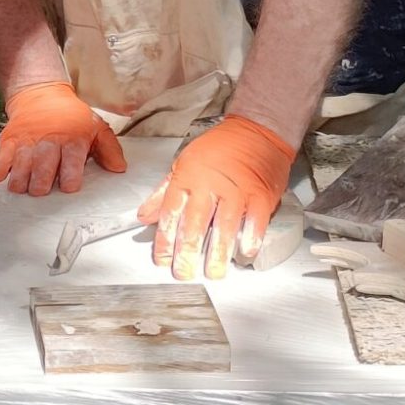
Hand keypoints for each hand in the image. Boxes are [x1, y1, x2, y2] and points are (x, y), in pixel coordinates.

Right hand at [0, 80, 126, 194]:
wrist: (42, 95)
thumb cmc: (71, 117)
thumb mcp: (96, 127)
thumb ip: (110, 150)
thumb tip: (119, 169)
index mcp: (72, 140)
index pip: (71, 164)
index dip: (69, 179)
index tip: (68, 185)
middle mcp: (48, 141)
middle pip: (42, 170)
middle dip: (42, 185)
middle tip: (42, 188)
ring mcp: (26, 142)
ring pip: (20, 169)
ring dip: (21, 182)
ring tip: (24, 186)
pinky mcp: (8, 141)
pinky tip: (2, 175)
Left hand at [137, 114, 295, 280]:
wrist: (256, 131)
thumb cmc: (220, 147)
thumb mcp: (183, 163)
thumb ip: (164, 192)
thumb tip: (144, 215)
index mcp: (188, 178)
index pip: (171, 213)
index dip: (165, 239)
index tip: (162, 259)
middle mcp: (210, 185)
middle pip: (195, 224)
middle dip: (187, 252)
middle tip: (184, 273)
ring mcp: (237, 190)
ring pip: (224, 226)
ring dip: (218, 252)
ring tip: (213, 272)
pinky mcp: (260, 195)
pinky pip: (255, 220)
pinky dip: (250, 237)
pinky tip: (244, 252)